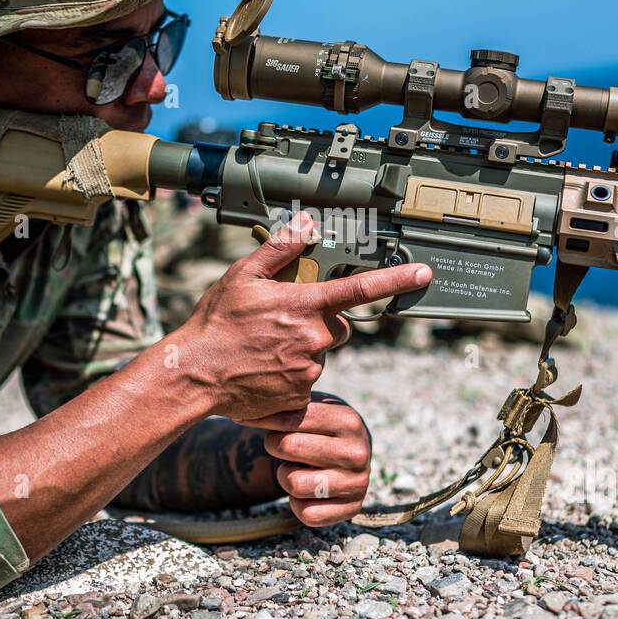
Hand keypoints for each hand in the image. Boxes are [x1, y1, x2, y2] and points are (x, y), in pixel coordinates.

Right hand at [174, 212, 431, 422]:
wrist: (195, 376)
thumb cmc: (216, 324)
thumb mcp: (242, 277)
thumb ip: (280, 249)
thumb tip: (305, 224)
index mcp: (304, 305)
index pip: (361, 289)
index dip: (397, 279)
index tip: (423, 274)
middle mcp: (313, 338)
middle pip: (337, 325)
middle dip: (319, 321)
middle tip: (282, 321)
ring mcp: (309, 369)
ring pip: (321, 351)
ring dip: (302, 348)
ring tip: (265, 347)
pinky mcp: (301, 394)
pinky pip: (307, 377)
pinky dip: (291, 373)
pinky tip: (264, 368)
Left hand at [257, 394, 371, 526]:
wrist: (353, 457)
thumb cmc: (322, 429)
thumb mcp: (314, 410)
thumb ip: (289, 405)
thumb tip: (247, 407)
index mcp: (348, 420)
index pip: (294, 418)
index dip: (264, 419)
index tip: (244, 419)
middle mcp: (357, 452)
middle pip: (289, 447)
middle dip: (274, 446)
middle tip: (278, 445)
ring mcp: (357, 483)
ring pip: (295, 483)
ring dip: (285, 476)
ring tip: (294, 468)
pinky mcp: (352, 508)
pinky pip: (307, 513)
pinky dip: (297, 504)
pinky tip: (304, 492)